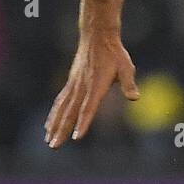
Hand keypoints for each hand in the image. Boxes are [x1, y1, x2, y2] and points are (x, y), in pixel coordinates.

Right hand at [45, 32, 139, 147]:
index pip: (88, 108)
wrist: (97, 36)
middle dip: (61, 130)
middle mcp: (82, 87)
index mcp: (96, 85)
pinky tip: (48, 125)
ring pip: (62, 108)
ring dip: (54, 125)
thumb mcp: (126, 66)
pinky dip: (54, 114)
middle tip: (54, 146)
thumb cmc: (114, 53)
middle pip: (70, 112)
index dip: (82, 123)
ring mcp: (74, 85)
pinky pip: (60, 101)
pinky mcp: (70, 83)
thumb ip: (128, 83)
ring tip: (48, 140)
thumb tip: (134, 98)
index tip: (76, 137)